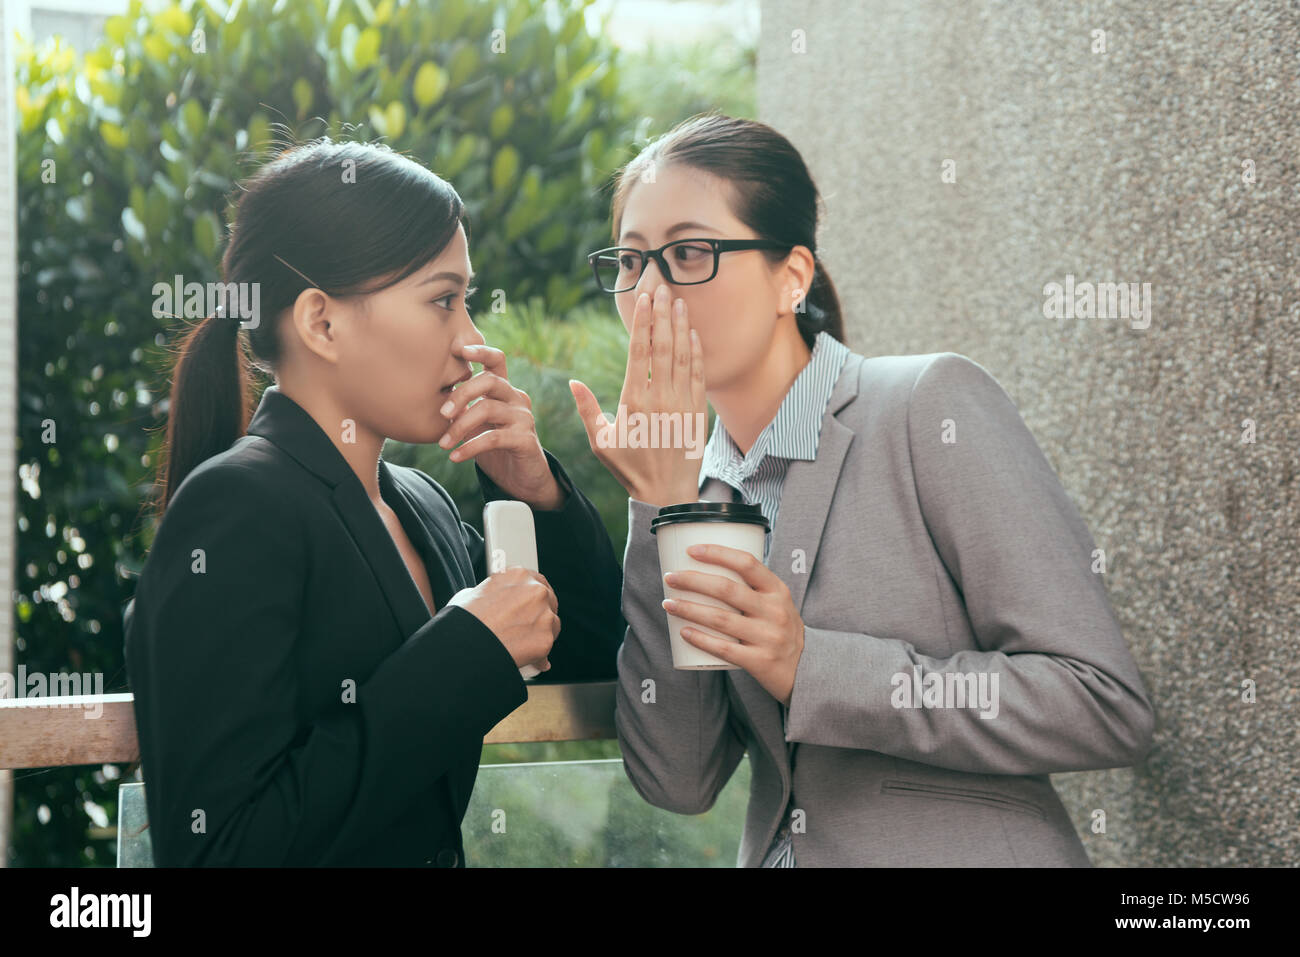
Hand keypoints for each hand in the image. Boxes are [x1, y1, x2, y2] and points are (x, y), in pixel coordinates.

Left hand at [438, 343, 564, 509]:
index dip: (479, 351)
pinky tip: (455, 457)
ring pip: (488, 409)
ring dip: (460, 426)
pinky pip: (493, 438)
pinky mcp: (525, 439)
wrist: (522, 479)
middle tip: (441, 412)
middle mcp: (516, 398)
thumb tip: (430, 397)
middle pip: (489, 381)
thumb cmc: (495, 449)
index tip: (456, 349)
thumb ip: (461, 410)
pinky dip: (469, 447)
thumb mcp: (475, 425)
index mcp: (503, 390)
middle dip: (461, 394)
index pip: (496, 360)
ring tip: (442, 444)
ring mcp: (523, 417)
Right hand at [448, 566, 559, 669]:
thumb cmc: (463, 621)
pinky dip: (538, 656)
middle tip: (527, 626)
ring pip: (552, 625)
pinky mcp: (545, 639)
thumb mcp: (474, 594)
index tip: (530, 605)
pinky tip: (526, 659)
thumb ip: (493, 593)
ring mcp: (544, 615)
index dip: (533, 596)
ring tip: (522, 644)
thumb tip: (492, 601)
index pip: (537, 581)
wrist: (464, 644)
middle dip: (540, 614)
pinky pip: (547, 648)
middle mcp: (536, 592)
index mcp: (519, 575)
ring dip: (541, 633)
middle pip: (549, 601)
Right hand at [570, 283, 706, 506]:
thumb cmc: (630, 468)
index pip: (639, 352)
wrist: (667, 492)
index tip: (643, 300)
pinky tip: (693, 334)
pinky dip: (696, 352)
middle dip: (663, 314)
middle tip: (663, 289)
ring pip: (683, 356)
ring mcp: (682, 404)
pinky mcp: (697, 411)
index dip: (642, 322)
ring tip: (679, 302)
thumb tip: (574, 382)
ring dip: (681, 327)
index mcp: (634, 402)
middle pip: (663, 346)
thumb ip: (587, 410)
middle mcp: (660, 398)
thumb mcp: (601, 442)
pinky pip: (698, 375)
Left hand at [660, 543, 803, 707]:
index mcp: (778, 591)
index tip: (692, 550)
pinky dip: (701, 639)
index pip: (747, 563)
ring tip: (668, 604)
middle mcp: (774, 611)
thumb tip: (706, 568)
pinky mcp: (759, 661)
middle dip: (693, 580)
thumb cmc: (781, 629)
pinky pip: (724, 649)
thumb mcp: (777, 602)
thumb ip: (752, 587)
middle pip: (727, 590)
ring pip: (721, 619)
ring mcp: (768, 637)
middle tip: (670, 578)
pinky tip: (684, 632)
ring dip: (689, 609)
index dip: (718, 553)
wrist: (806, 669)